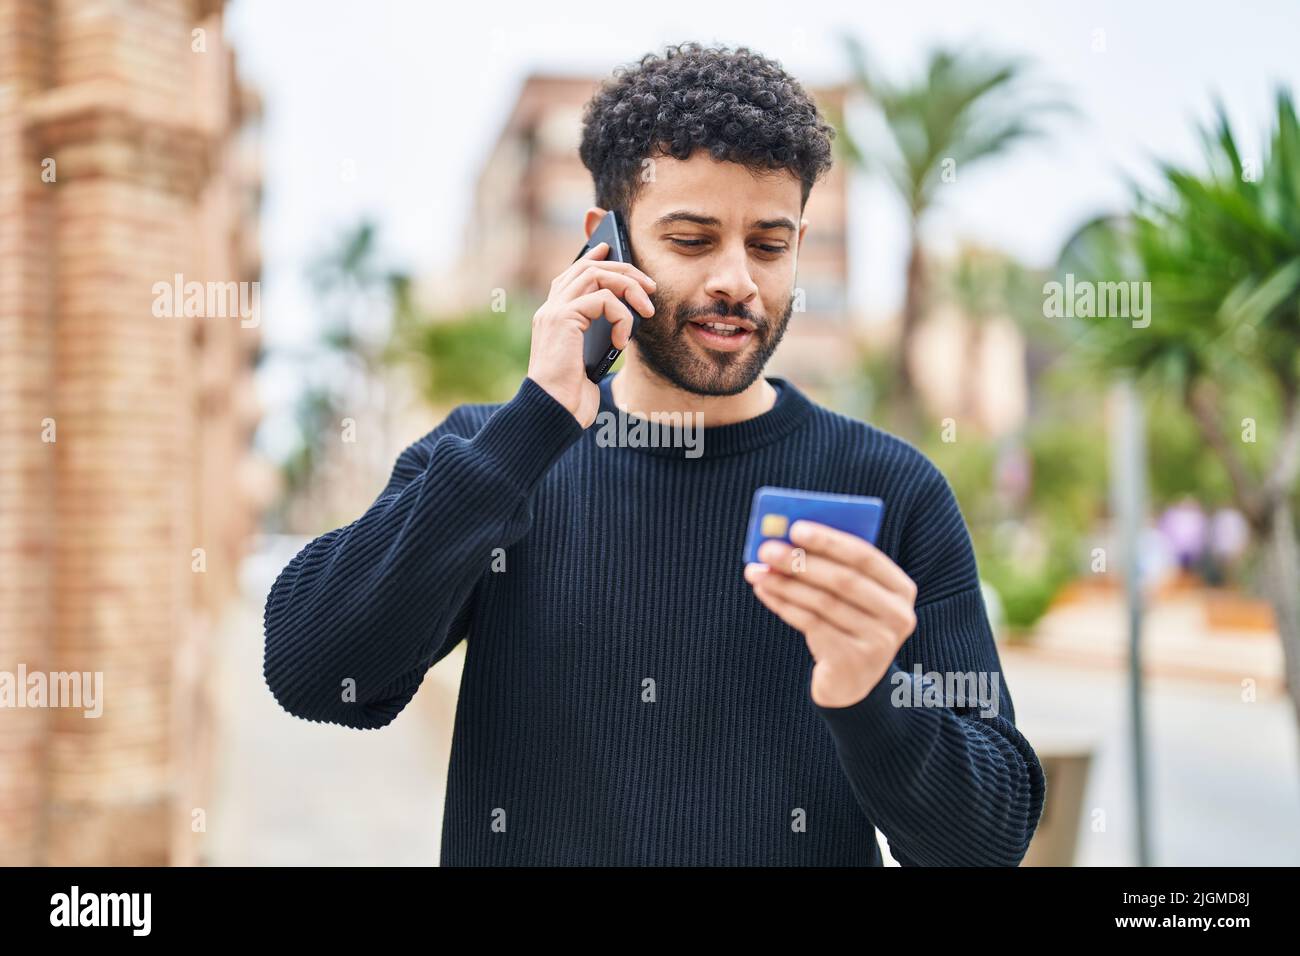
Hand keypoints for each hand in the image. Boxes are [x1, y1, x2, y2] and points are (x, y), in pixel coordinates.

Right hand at [527, 240, 655, 427]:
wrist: (553, 411)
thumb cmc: (571, 394)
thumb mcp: (590, 359)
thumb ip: (599, 336)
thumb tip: (625, 320)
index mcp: (553, 317)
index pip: (571, 274)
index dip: (593, 258)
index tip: (611, 249)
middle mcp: (550, 309)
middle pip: (588, 268)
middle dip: (623, 270)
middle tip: (649, 287)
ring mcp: (554, 312)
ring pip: (596, 275)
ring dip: (628, 286)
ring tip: (647, 309)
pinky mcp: (562, 319)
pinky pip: (603, 300)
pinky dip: (621, 317)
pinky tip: (621, 341)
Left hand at [744, 520, 917, 708]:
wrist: (852, 682)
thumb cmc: (845, 623)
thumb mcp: (850, 596)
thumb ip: (831, 566)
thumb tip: (785, 538)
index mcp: (901, 589)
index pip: (865, 556)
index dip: (829, 540)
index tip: (795, 528)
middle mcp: (898, 616)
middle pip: (843, 580)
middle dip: (801, 561)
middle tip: (766, 549)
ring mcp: (878, 642)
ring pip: (823, 603)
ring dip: (786, 584)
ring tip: (758, 571)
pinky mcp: (853, 661)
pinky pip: (811, 625)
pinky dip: (784, 605)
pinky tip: (765, 592)